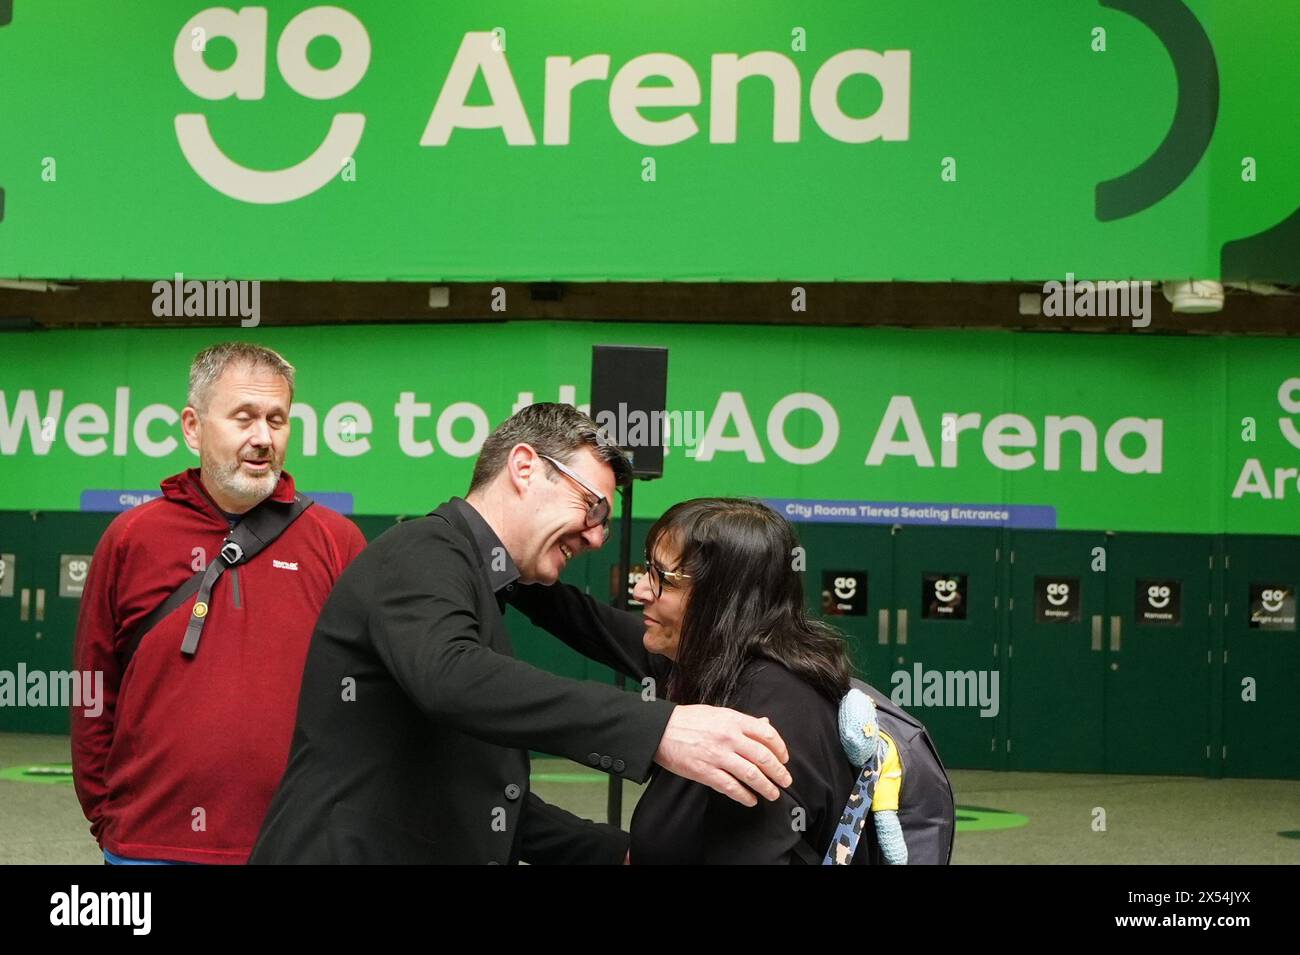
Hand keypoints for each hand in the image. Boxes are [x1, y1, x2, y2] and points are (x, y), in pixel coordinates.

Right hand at [653, 705, 790, 805]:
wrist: (660, 730)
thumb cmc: (688, 720)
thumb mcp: (718, 712)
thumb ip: (743, 721)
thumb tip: (765, 723)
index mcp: (733, 720)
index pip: (767, 734)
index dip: (780, 748)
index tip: (784, 758)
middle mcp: (729, 737)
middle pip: (763, 757)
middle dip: (779, 772)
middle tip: (786, 781)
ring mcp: (717, 756)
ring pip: (751, 775)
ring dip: (766, 787)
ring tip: (773, 794)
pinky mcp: (706, 772)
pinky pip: (731, 787)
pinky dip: (744, 796)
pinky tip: (751, 800)